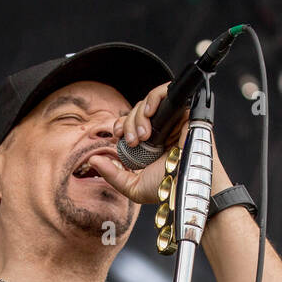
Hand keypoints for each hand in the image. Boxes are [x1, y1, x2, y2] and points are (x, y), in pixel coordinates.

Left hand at [87, 82, 232, 203]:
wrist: (187, 188)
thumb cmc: (168, 189)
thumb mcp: (133, 187)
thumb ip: (112, 175)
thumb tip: (94, 160)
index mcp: (153, 143)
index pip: (133, 122)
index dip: (122, 124)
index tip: (118, 134)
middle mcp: (163, 129)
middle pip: (138, 111)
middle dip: (129, 123)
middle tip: (134, 141)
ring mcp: (175, 120)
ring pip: (149, 102)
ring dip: (139, 115)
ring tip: (143, 134)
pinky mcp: (186, 112)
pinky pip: (167, 93)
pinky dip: (154, 97)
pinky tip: (149, 112)